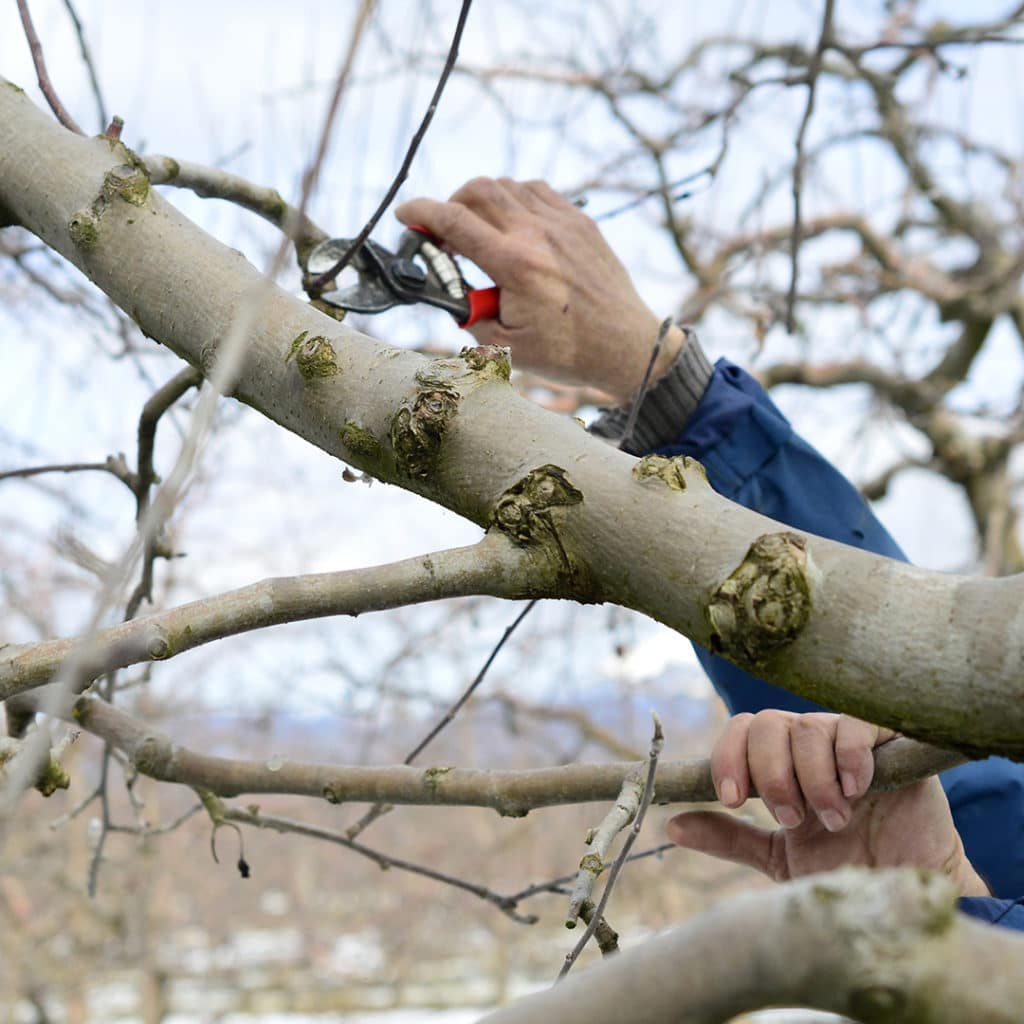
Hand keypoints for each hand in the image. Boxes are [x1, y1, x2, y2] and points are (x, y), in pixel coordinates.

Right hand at [395, 177, 683, 402]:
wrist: (625, 347)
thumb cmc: (567, 354)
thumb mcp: (505, 346)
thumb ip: (469, 313)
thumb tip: (451, 290)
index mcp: (517, 265)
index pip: (455, 221)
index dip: (421, 212)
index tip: (405, 215)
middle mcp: (539, 234)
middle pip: (478, 190)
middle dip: (450, 204)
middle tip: (442, 232)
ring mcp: (564, 223)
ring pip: (508, 185)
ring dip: (482, 202)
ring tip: (478, 232)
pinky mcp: (581, 222)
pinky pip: (537, 191)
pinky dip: (514, 200)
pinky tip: (512, 225)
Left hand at [667, 710, 989, 895]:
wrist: (909, 892)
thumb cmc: (848, 872)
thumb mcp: (779, 858)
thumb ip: (730, 837)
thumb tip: (672, 825)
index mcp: (780, 762)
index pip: (741, 730)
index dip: (728, 756)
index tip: (732, 797)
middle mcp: (809, 745)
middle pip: (767, 723)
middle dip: (770, 773)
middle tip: (791, 818)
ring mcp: (848, 741)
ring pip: (808, 727)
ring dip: (812, 778)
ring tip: (833, 819)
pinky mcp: (891, 744)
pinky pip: (857, 726)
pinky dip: (849, 759)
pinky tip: (857, 792)